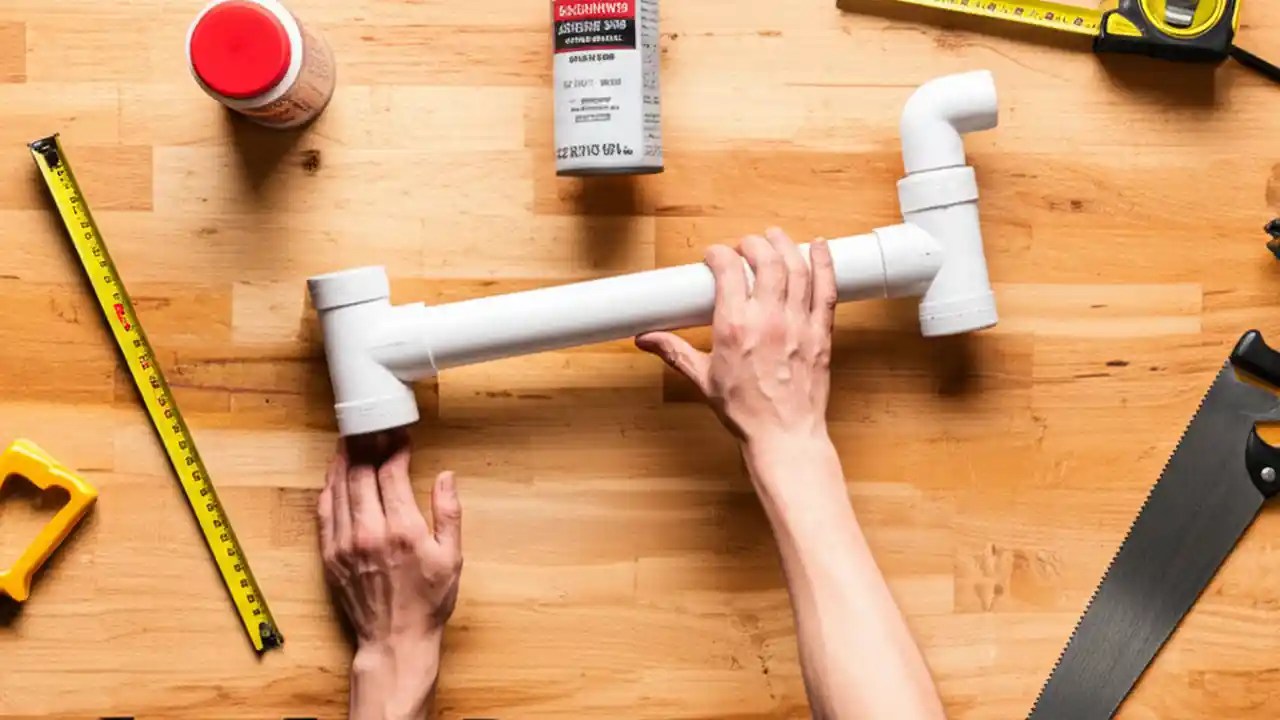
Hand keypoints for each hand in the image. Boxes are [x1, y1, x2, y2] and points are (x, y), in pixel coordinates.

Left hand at [318, 430, 462, 719]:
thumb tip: (446, 477)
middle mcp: (368, 532)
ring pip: (337, 488)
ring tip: (349, 442)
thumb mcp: (452, 557)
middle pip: (359, 474)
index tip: (401, 439)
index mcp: (402, 530)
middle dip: (365, 446)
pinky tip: (334, 475)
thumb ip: (448, 513)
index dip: (395, 450)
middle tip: (371, 431)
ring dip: (343, 461)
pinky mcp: (330, 555)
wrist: (394, 639)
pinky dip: (328, 488)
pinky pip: (324, 511)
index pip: (391, 474)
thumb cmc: (427, 602)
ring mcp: (344, 543)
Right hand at [636, 227, 837, 458]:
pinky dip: (825, 263)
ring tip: (775, 237)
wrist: (784, 436)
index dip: (720, 254)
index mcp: (735, 328)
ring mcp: (798, 324)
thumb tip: (647, 339)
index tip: (715, 256)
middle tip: (746, 245)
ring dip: (786, 245)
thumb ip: (675, 352)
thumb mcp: (703, 379)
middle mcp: (768, 320)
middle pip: (766, 261)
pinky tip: (821, 246)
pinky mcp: (820, 333)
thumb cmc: (746, 412)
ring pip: (797, 268)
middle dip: (754, 244)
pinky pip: (827, 289)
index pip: (729, 270)